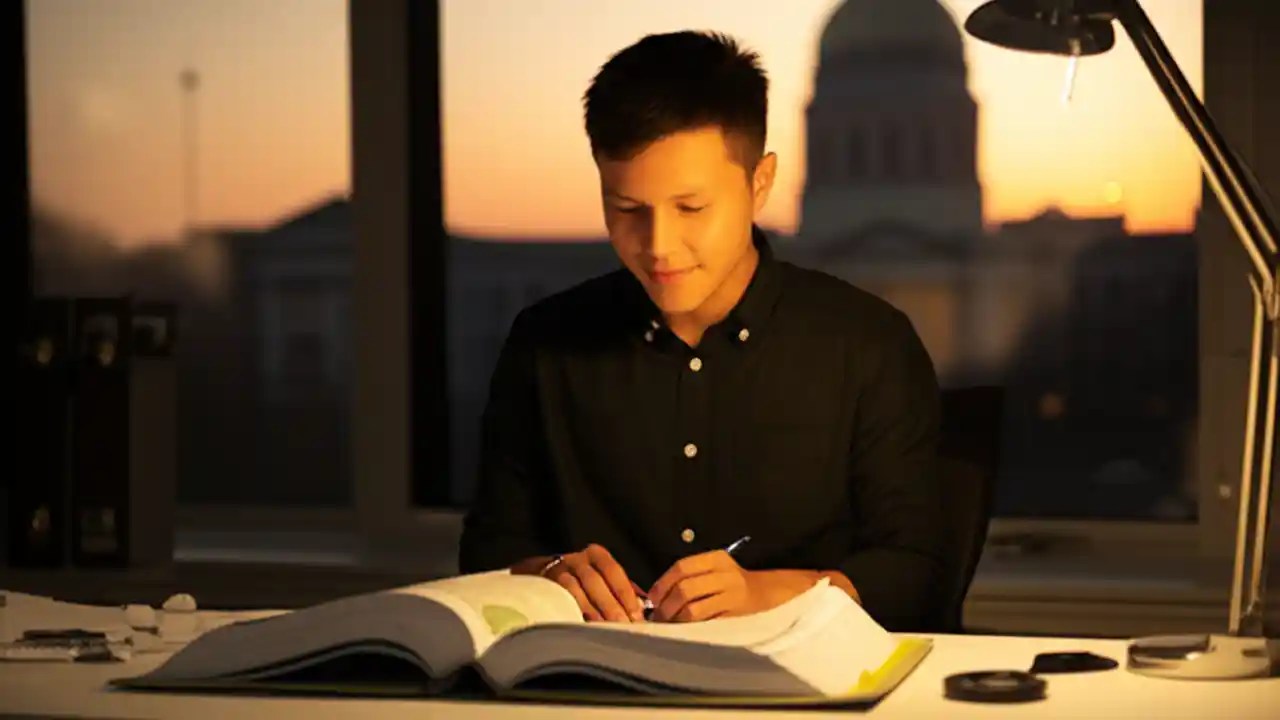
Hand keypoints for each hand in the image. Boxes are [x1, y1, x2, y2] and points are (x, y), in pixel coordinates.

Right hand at [541, 544, 644, 622]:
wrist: (543, 576)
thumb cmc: (583, 582)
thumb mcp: (603, 578)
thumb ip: (621, 591)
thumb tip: (641, 610)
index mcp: (597, 555)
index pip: (614, 572)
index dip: (626, 595)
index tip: (636, 617)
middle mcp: (577, 560)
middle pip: (595, 582)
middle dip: (611, 606)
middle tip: (622, 627)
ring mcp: (559, 571)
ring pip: (575, 591)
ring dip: (591, 613)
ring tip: (604, 631)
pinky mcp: (545, 585)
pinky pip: (559, 599)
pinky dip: (572, 613)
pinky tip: (582, 627)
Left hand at [647, 552, 819, 622]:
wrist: (769, 596)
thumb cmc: (733, 586)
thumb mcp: (715, 571)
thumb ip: (690, 577)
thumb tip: (655, 596)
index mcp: (717, 559)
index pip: (681, 567)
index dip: (662, 584)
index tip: (652, 598)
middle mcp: (725, 574)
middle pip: (685, 588)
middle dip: (666, 605)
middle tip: (657, 616)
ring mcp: (732, 595)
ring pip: (693, 607)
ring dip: (676, 619)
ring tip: (669, 625)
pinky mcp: (736, 615)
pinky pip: (706, 622)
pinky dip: (690, 627)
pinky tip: (685, 631)